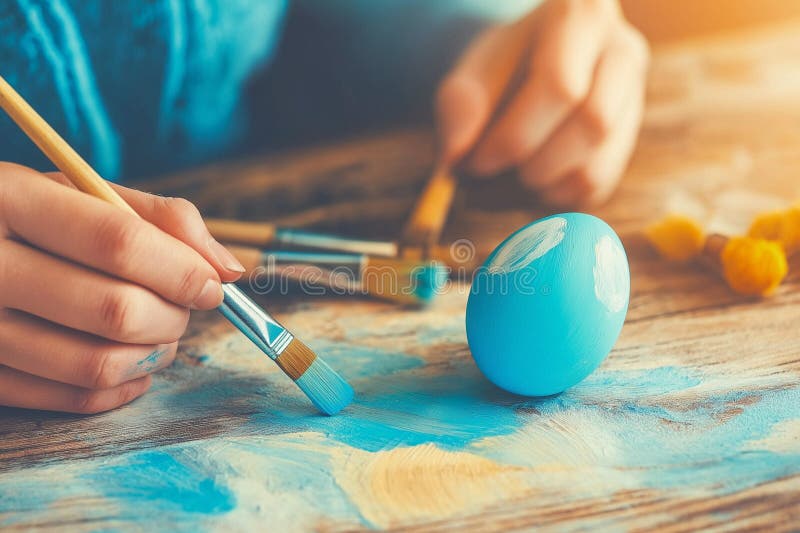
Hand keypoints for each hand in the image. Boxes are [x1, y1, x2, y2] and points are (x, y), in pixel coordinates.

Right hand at [0, 164, 243, 413]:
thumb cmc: (34, 219)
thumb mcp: (83, 193)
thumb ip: (163, 219)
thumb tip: (228, 270)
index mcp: (9, 200)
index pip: (119, 243)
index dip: (182, 270)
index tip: (213, 284)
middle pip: (115, 310)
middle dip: (174, 315)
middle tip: (184, 308)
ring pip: (97, 364)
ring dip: (155, 355)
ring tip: (162, 334)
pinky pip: (72, 399)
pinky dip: (124, 387)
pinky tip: (136, 363)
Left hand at [436, 0, 648, 205]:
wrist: (523, 66)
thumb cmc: (496, 68)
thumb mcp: (470, 71)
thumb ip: (459, 105)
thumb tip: (455, 156)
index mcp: (582, 15)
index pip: (560, 86)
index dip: (514, 136)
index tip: (475, 161)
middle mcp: (624, 51)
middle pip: (592, 124)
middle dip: (532, 165)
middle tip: (492, 172)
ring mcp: (635, 98)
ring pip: (599, 164)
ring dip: (544, 187)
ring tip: (507, 178)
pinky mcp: (629, 140)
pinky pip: (598, 187)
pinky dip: (556, 198)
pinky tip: (529, 181)